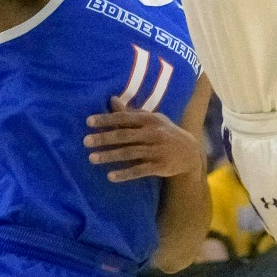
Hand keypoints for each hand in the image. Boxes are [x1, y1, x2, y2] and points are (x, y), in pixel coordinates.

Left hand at [84, 97, 203, 182]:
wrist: (190, 152)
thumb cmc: (165, 132)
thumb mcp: (152, 119)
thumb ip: (131, 112)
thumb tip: (111, 99)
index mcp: (149, 120)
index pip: (124, 118)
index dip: (106, 120)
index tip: (89, 122)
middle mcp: (153, 133)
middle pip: (124, 135)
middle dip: (104, 138)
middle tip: (86, 141)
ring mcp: (157, 150)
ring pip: (129, 153)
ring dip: (110, 156)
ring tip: (92, 158)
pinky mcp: (160, 166)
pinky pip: (139, 170)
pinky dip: (125, 174)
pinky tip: (110, 176)